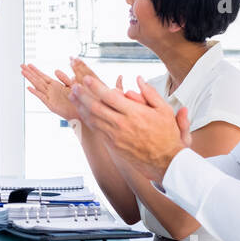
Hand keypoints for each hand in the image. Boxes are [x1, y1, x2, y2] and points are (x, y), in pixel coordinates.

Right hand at [20, 63, 77, 121]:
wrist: (81, 112)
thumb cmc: (77, 100)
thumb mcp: (72, 85)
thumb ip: (64, 78)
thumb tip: (56, 70)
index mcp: (56, 85)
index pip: (43, 76)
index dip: (36, 70)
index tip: (29, 64)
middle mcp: (51, 90)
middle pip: (38, 79)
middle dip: (30, 72)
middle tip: (22, 66)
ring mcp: (50, 97)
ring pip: (38, 86)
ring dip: (30, 79)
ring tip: (23, 72)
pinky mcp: (50, 104)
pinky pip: (41, 96)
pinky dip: (35, 92)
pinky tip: (29, 88)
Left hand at [68, 59, 185, 181]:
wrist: (166, 161)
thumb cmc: (167, 135)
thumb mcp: (165, 110)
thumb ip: (150, 93)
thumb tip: (139, 79)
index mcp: (134, 113)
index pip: (109, 96)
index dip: (95, 86)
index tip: (87, 79)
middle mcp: (122, 124)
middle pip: (95, 106)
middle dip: (82, 95)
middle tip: (74, 86)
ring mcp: (115, 136)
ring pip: (93, 119)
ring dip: (80, 106)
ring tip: (72, 96)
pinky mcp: (112, 145)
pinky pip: (96, 130)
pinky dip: (87, 119)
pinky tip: (83, 112)